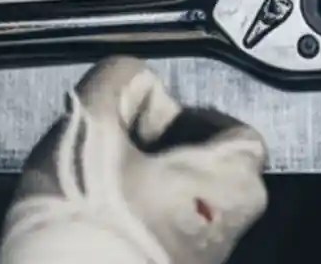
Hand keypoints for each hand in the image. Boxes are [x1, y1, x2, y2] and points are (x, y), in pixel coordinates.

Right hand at [0, 57, 268, 263]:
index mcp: (236, 183)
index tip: (144, 116)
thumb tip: (134, 75)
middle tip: (114, 144)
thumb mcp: (90, 125)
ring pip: (182, 200)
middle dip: (160, 148)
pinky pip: (162, 232)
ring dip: (144, 182)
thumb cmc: (85, 220)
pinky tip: (94, 216)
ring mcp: (201, 258)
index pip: (234, 131)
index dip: (187, 113)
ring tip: (97, 181)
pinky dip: (135, 216)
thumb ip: (118, 81)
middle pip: (206, 165)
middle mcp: (230, 226)